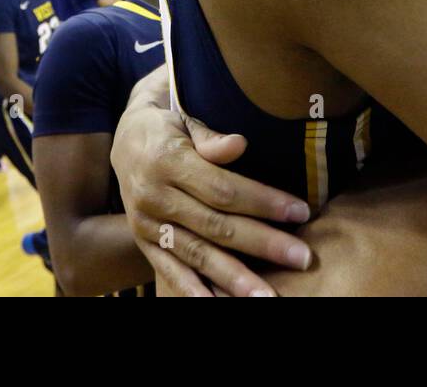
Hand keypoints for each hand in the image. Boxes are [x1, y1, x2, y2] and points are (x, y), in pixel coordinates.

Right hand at [111, 91, 312, 296]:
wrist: (124, 142)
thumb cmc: (169, 129)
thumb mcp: (186, 122)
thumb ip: (211, 138)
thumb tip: (240, 144)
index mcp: (169, 162)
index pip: (224, 188)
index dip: (264, 201)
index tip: (301, 211)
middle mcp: (156, 197)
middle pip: (217, 226)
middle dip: (263, 244)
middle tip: (302, 258)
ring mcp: (147, 224)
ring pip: (196, 254)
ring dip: (234, 278)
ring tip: (265, 295)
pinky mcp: (144, 243)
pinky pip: (170, 271)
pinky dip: (193, 291)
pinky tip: (218, 305)